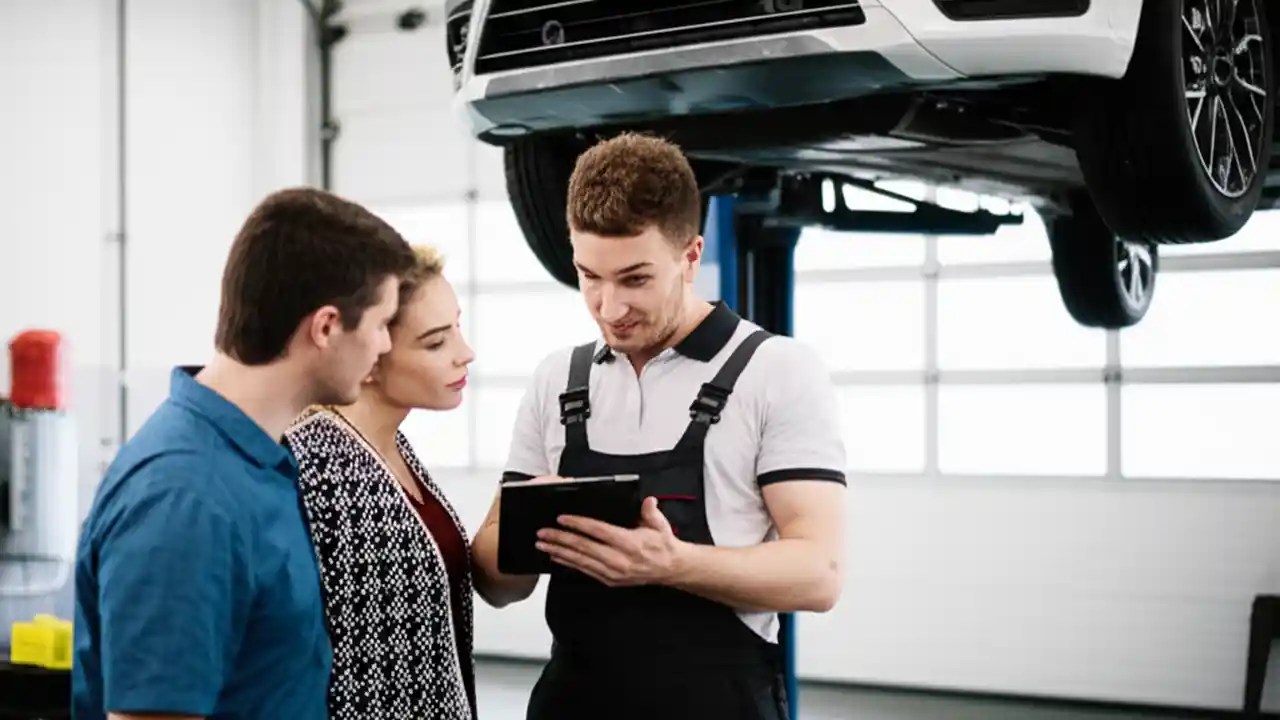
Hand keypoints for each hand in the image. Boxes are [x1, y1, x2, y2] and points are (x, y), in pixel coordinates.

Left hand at [535, 497, 683, 587]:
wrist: (670, 569)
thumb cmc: (663, 545)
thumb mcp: (660, 525)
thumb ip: (651, 512)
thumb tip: (647, 501)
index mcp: (629, 543)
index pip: (598, 531)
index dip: (578, 524)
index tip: (562, 518)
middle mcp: (618, 560)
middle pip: (583, 547)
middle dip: (560, 539)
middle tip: (543, 532)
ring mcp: (613, 572)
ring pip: (580, 561)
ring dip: (559, 552)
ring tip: (543, 544)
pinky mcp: (609, 580)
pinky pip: (585, 571)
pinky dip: (568, 564)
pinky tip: (556, 557)